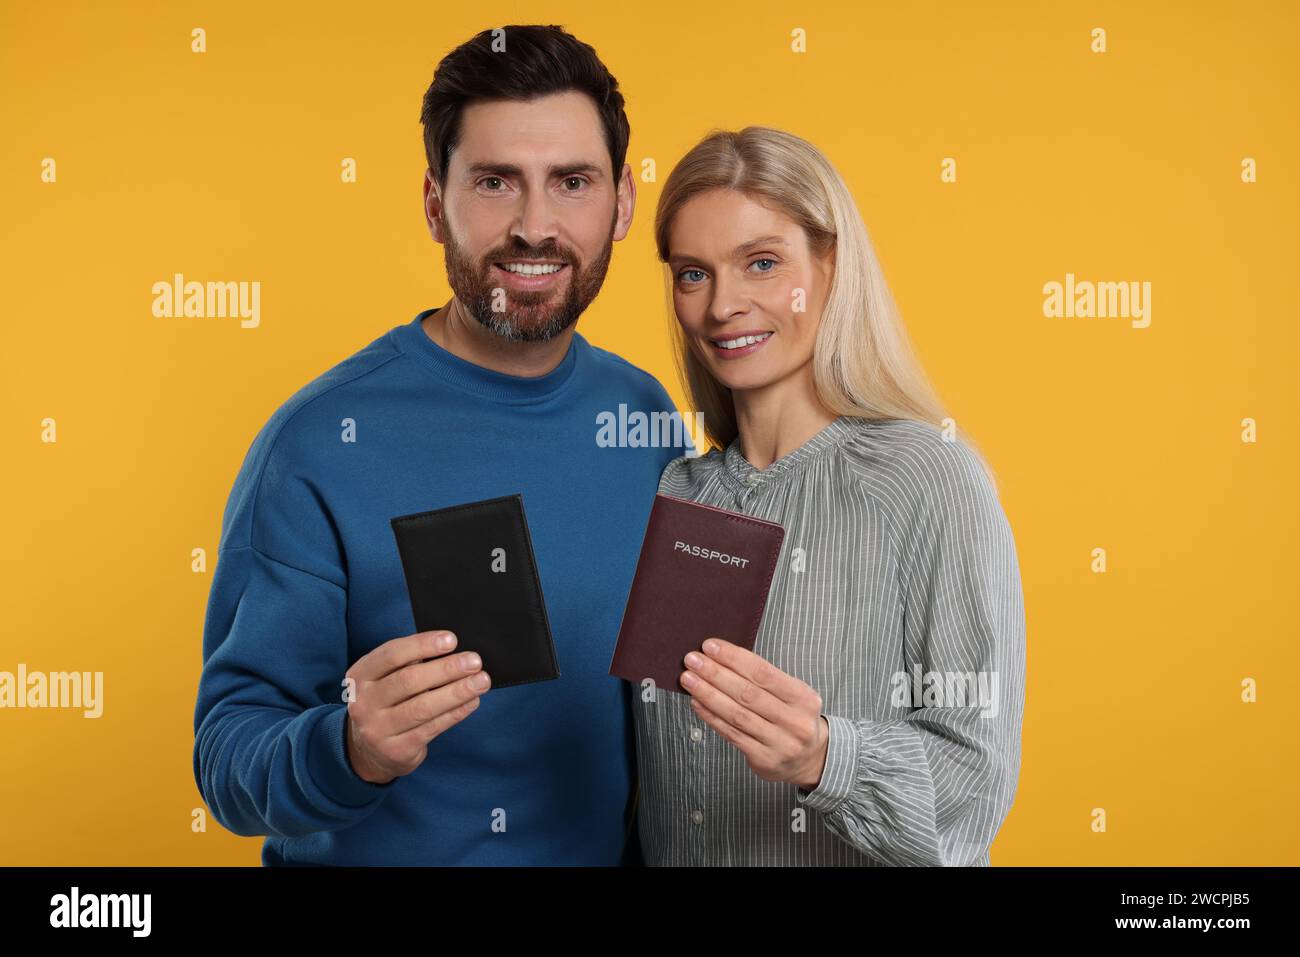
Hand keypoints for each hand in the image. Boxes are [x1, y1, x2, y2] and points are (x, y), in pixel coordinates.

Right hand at [343, 630, 490, 783]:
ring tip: (481, 681)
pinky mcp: (396, 750)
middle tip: (474, 661)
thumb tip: (454, 651)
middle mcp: (363, 702)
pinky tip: (472, 701)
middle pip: (409, 681)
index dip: (422, 645)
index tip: (452, 639)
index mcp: (360, 675)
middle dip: (446, 669)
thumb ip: (410, 664)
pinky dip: (455, 713)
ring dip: (457, 692)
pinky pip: (431, 728)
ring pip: (423, 707)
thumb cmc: (387, 703)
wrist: (369, 751)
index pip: (391, 654)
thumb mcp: (385, 679)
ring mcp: (377, 729)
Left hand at [680, 638, 828, 790]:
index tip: (710, 646)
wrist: (810, 759)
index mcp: (804, 698)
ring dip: (708, 694)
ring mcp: (779, 743)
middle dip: (715, 674)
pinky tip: (697, 702)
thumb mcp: (793, 695)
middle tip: (692, 660)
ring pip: (737, 715)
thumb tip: (721, 658)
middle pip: (747, 693)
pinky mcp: (763, 759)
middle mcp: (795, 721)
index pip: (763, 672)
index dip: (734, 658)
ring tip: (688, 679)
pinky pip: (732, 734)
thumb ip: (764, 680)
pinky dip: (711, 716)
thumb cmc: (793, 717)